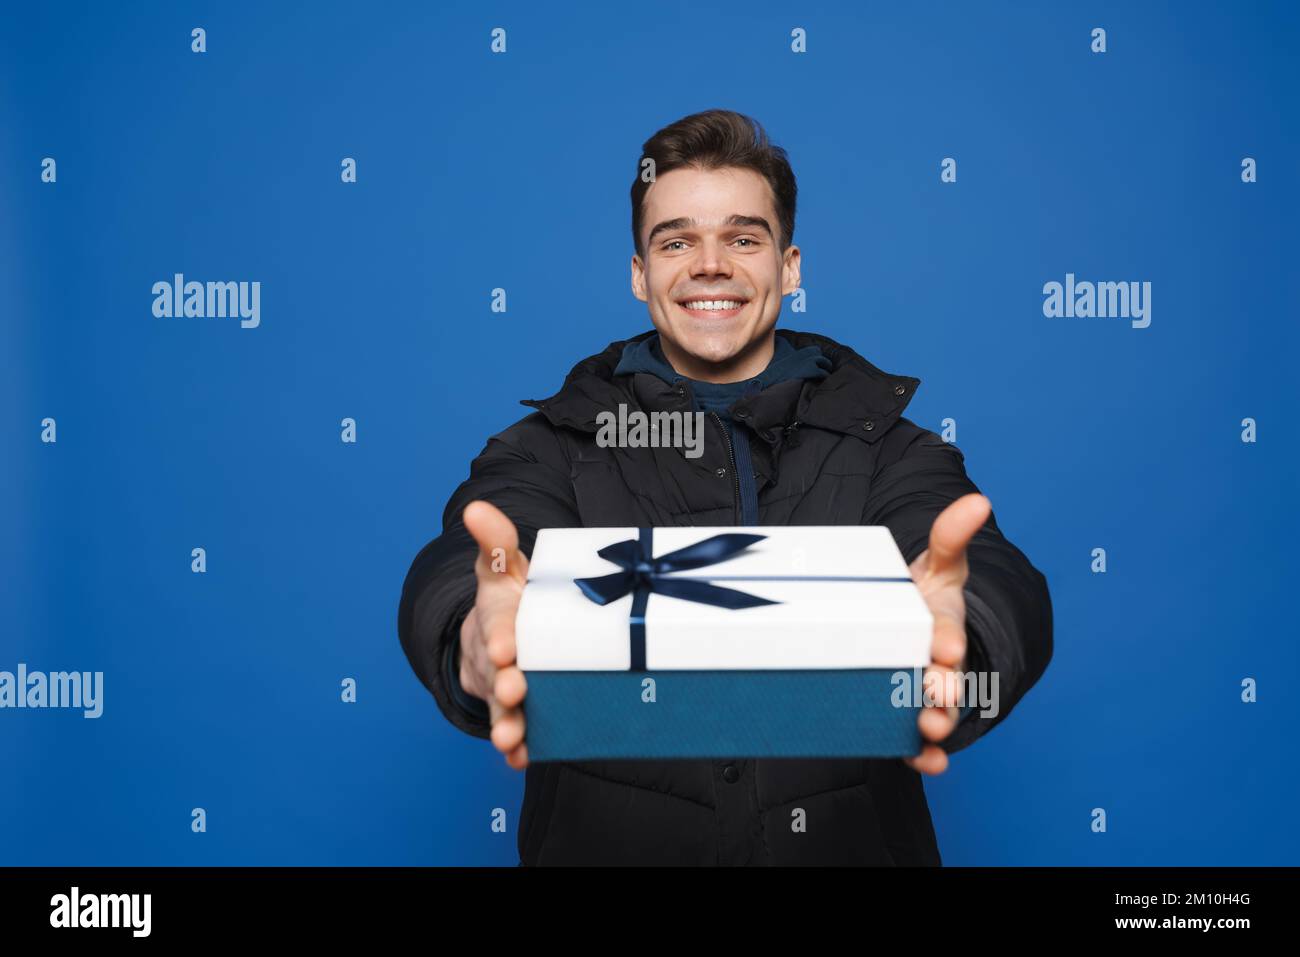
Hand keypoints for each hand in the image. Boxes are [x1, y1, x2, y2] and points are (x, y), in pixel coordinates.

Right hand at [458, 500, 529, 769]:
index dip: (498, 637)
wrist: (503, 639)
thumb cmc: (512, 600)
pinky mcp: (515, 714)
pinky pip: (517, 734)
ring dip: (506, 724)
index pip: (494, 625)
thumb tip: (476, 507)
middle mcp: (493, 657)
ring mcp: (501, 688)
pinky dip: (518, 750)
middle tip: (517, 691)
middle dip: (504, 684)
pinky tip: (524, 759)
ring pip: (501, 709)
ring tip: (512, 739)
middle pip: (496, 673)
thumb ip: (496, 542)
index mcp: (496, 619)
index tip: (506, 647)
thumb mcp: (506, 568)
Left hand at [902, 492, 990, 775]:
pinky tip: (925, 762)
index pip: (948, 630)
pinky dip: (924, 756)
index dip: (947, 639)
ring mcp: (926, 693)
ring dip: (935, 724)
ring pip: (936, 714)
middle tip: (936, 694)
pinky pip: (917, 742)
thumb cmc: (924, 597)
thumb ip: (950, 536)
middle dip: (943, 688)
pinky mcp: (907, 719)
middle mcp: (939, 664)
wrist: (912, 628)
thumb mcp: (935, 565)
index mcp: (943, 624)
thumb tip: (979, 501)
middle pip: (946, 679)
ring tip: (928, 728)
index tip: (945, 647)